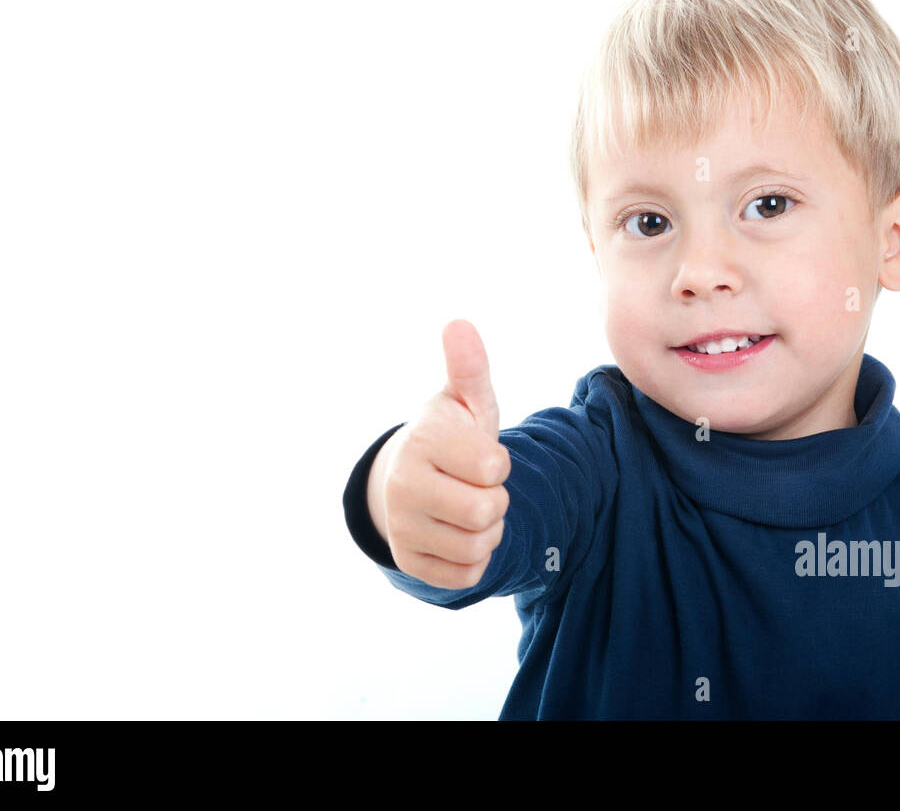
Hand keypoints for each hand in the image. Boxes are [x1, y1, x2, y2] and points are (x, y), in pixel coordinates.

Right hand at [373, 319, 510, 588]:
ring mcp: (401, 527)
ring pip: (478, 546)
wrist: (414, 478)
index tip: (479, 455)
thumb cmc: (451, 435)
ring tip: (468, 508)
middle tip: (477, 485)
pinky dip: (474, 560)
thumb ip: (468, 367)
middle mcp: (402, 484)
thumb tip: (459, 324)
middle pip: (486, 511)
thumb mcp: (464, 400)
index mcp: (422, 440)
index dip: (498, 463)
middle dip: (496, 500)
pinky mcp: (408, 562)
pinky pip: (466, 576)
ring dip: (487, 530)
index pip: (493, 467)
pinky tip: (458, 535)